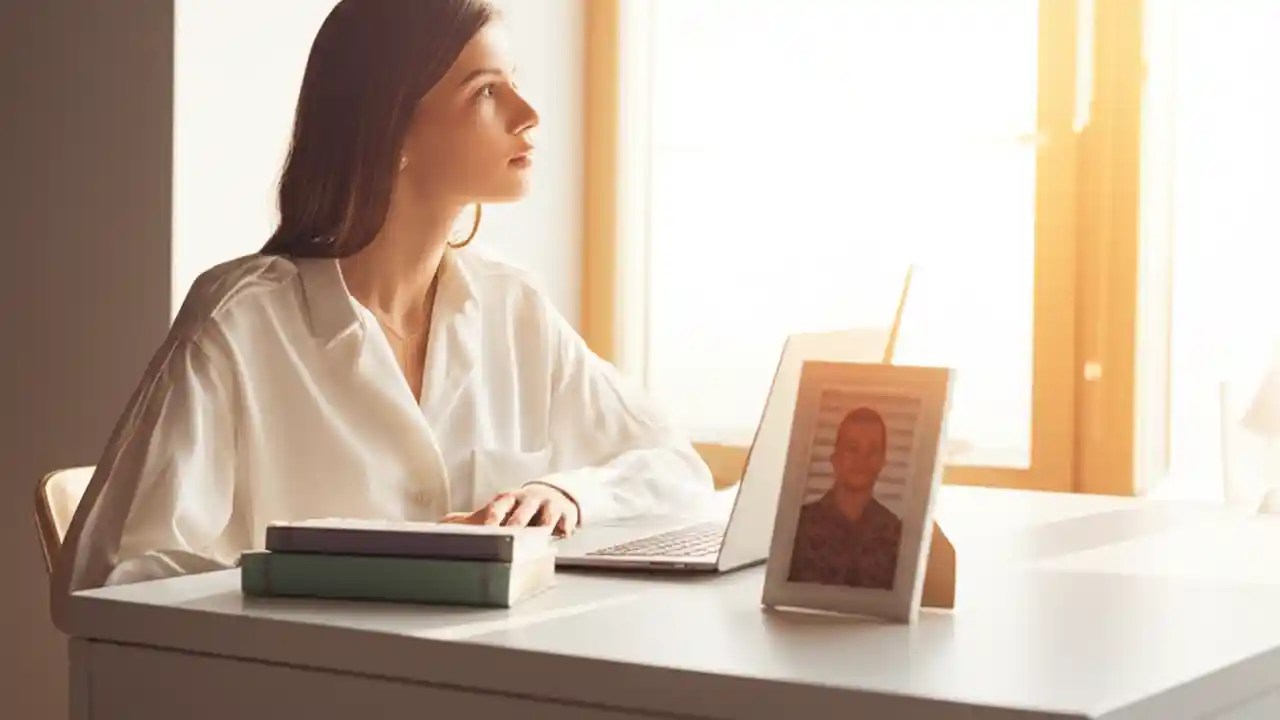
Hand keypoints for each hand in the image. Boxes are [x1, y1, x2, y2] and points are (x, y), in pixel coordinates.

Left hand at [441, 483, 579, 536]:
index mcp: (508, 499)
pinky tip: (562, 535)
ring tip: (538, 537)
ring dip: (542, 527)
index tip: (486, 531)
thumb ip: (473, 519)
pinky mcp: (566, 514)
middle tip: (510, 537)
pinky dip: (563, 530)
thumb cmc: (519, 506)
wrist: (553, 494)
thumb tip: (442, 523)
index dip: (492, 519)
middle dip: (517, 525)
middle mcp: (528, 500)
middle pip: (522, 513)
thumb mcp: (498, 508)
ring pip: (546, 518)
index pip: (498, 507)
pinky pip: (565, 523)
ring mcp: (548, 506)